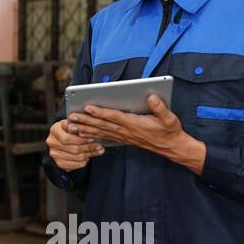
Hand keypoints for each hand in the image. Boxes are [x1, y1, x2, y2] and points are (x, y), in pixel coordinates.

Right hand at [45, 117, 103, 171]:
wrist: (64, 139)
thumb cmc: (71, 130)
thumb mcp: (74, 123)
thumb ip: (78, 125)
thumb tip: (83, 129)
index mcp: (54, 130)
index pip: (67, 138)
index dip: (81, 139)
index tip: (93, 138)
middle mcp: (51, 142)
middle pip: (73, 148)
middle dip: (88, 147)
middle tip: (99, 146)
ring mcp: (54, 153)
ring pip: (75, 157)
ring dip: (88, 154)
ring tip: (98, 151)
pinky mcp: (59, 163)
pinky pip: (74, 165)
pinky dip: (83, 162)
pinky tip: (89, 157)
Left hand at [66, 95, 205, 173]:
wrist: (171, 147)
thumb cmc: (169, 131)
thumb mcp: (169, 118)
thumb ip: (160, 108)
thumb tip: (151, 96)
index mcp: (135, 124)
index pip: (114, 117)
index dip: (100, 112)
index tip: (88, 107)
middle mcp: (126, 131)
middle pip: (103, 125)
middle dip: (86, 120)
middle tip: (71, 117)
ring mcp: (124, 136)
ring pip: (101, 131)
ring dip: (85, 129)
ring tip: (71, 126)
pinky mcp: (124, 139)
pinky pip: (105, 137)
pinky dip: (93, 135)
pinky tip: (83, 134)